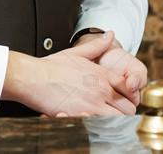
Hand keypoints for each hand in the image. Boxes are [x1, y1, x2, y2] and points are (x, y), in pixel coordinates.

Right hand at [2, 31, 137, 116]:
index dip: (129, 97)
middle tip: (115, 113)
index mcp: (102, 75)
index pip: (129, 90)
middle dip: (124, 112)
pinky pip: (100, 126)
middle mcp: (101, 90)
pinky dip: (100, 127)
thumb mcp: (77, 52)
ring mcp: (92, 104)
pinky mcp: (80, 116)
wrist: (32, 77)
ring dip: (114, 121)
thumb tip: (110, 35)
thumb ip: (97, 46)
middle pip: (127, 108)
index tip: (123, 101)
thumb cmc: (51, 66)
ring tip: (104, 120)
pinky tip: (92, 124)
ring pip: (117, 119)